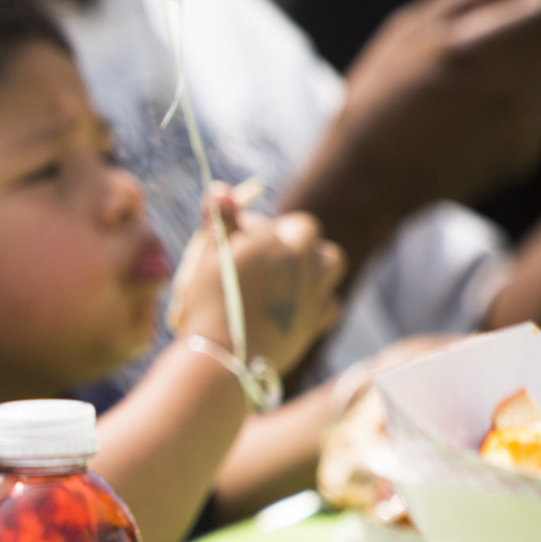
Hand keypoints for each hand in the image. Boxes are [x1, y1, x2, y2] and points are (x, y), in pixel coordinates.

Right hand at [170, 185, 346, 376]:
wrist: (225, 354)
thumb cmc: (211, 301)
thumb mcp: (208, 254)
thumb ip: (218, 218)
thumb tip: (220, 187)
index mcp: (281, 244)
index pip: (291, 224)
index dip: (271, 230)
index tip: (248, 242)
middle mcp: (304, 266)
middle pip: (316, 241)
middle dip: (299, 243)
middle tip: (271, 257)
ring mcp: (312, 296)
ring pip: (332, 266)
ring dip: (315, 266)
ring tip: (290, 276)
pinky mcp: (313, 324)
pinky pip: (330, 304)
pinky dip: (317, 301)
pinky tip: (296, 305)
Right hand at [298, 0, 540, 238]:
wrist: (368, 183)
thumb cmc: (379, 100)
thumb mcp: (412, 30)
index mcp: (489, 45)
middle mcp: (520, 85)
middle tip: (495, 41)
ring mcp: (528, 122)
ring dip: (523, 70)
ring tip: (464, 92)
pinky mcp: (527, 152)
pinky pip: (534, 112)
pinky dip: (510, 108)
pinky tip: (466, 123)